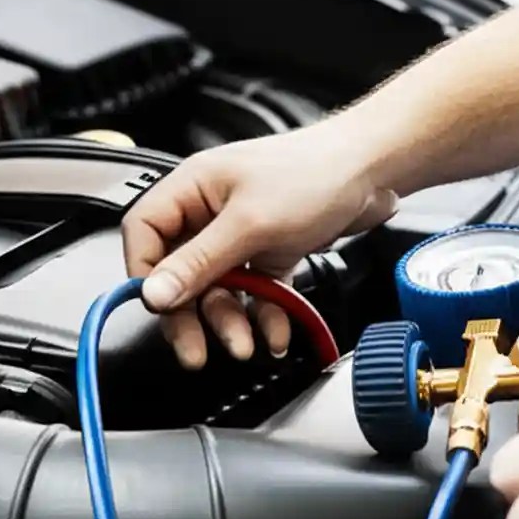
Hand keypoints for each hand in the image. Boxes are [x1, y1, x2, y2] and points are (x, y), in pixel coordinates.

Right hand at [122, 123, 397, 367]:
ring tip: (246, 344)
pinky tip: (275, 333)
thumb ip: (200, 263)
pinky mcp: (273, 248)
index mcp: (193, 187)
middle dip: (190, 314)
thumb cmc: (315, 172)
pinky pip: (256, 290)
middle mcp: (213, 209)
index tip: (158, 307)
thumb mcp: (250, 225)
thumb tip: (154, 292)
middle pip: (181, 271)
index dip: (145, 273)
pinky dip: (264, 313)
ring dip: (231, 320)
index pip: (145, 234)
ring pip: (221, 287)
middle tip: (196, 349)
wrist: (374, 168)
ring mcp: (244, 231)